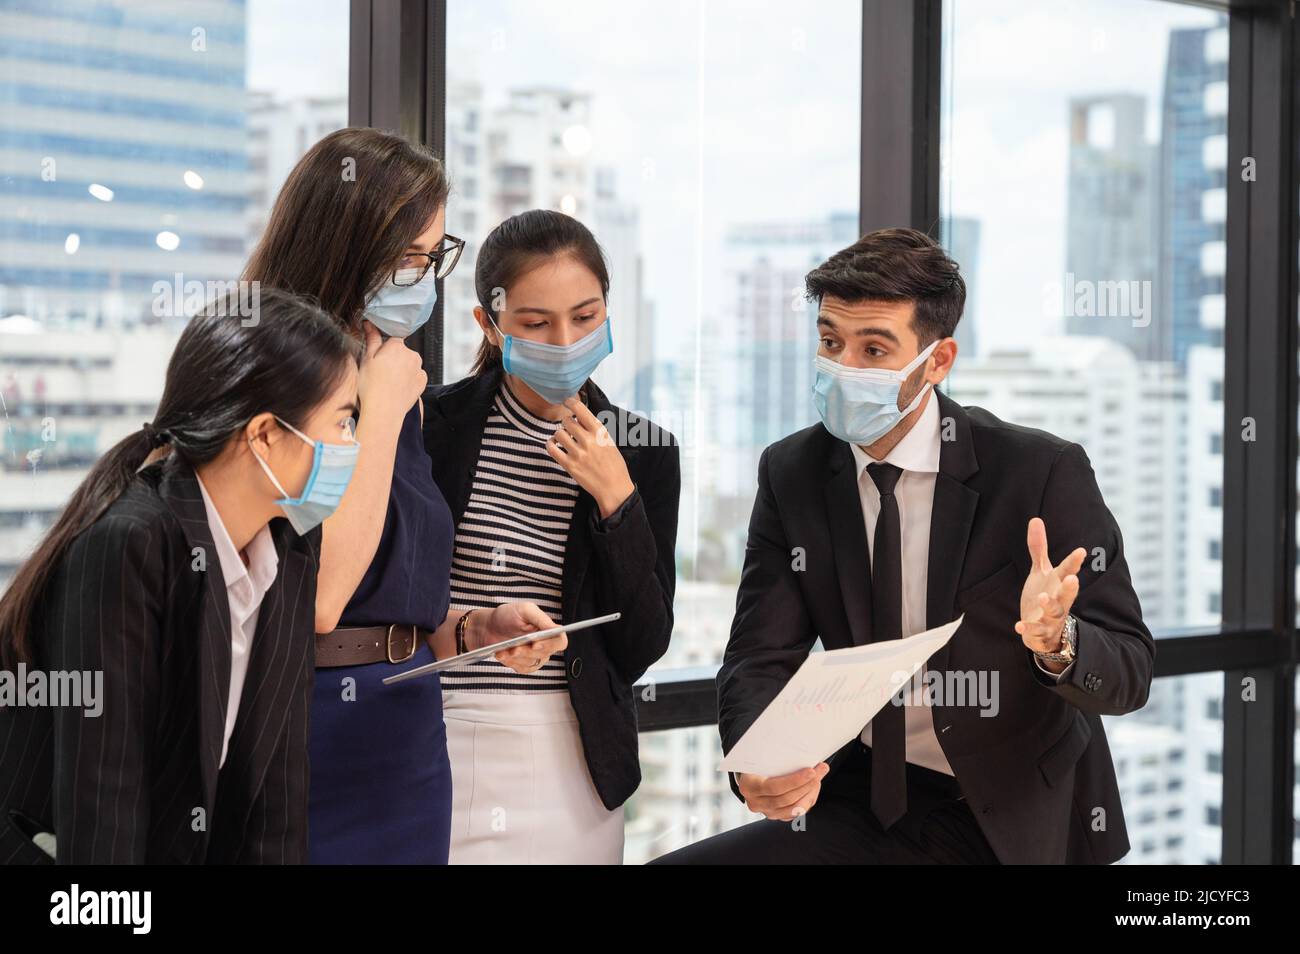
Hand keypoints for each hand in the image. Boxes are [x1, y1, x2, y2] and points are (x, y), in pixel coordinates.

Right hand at [357, 320, 427, 425]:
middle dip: (393, 358)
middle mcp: (412, 355)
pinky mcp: (422, 382)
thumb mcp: (366, 360)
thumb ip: (371, 339)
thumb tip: (370, 324)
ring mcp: (419, 369)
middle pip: (402, 351)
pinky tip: (397, 387)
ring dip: (401, 369)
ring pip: (409, 364)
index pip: (392, 340)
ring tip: (388, 382)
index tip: (377, 359)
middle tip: (380, 373)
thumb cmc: (372, 387)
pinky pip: (415, 376)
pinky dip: (408, 379)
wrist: (384, 411)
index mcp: (397, 346)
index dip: (383, 349)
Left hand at [467, 602, 566, 674]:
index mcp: (547, 629)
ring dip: (517, 657)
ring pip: (533, 663)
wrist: (487, 627)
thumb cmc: (506, 615)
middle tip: (514, 648)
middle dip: (527, 651)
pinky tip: (502, 654)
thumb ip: (541, 618)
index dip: (550, 644)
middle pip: (545, 654)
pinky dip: (511, 662)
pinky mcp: (523, 664)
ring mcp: (534, 655)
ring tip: (504, 650)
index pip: (560, 641)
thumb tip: (555, 629)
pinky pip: (523, 669)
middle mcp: (544, 643)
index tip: (535, 643)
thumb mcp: (524, 610)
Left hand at [546, 397, 634, 518]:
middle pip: (567, 421)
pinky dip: (551, 444)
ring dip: (559, 434)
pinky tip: (555, 445)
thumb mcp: (609, 442)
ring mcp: (578, 454)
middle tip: (569, 427)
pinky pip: (552, 448)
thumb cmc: (614, 464)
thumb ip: (594, 429)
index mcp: (600, 433)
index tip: (567, 401)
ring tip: (564, 438)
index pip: (581, 410)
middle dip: (566, 422)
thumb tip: (578, 417)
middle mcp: (588, 441)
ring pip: (558, 433)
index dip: (571, 402)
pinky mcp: (569, 465)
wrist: (614, 488)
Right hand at [735, 763, 829, 820]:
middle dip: (807, 784)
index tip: (811, 771)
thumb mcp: (760, 756)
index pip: (774, 787)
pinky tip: (813, 787)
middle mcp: (755, 803)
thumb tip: (801, 751)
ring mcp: (766, 812)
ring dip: (810, 793)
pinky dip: (808, 800)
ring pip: (794, 809)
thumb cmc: (757, 761)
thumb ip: (774, 756)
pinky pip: (796, 812)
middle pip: (787, 799)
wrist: (751, 774)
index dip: (795, 781)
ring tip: (819, 777)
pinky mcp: (777, 816)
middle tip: (821, 770)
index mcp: (749, 786)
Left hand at [1016, 517, 1084, 661]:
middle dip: (1070, 587)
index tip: (1081, 551)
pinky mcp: (1040, 632)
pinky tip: (1019, 626)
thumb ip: (1039, 548)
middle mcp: (1059, 600)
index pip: (1067, 570)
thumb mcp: (1041, 571)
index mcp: (1058, 584)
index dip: (1074, 562)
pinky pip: (1035, 631)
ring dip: (1050, 605)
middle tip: (1073, 579)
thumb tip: (1035, 519)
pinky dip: (1028, 629)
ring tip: (1043, 598)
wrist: (1046, 630)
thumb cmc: (1046, 594)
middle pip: (1067, 594)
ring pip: (1054, 612)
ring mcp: (1050, 618)